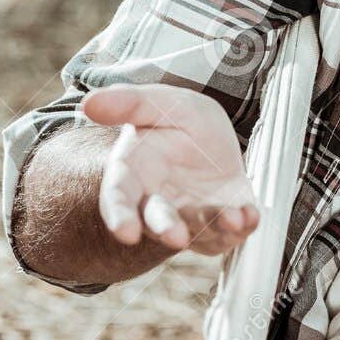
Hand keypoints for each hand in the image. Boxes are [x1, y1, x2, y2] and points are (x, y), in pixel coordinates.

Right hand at [78, 83, 259, 255]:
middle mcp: (158, 202)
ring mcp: (190, 215)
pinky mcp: (220, 220)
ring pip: (198, 228)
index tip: (126, 232)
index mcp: (133, 175)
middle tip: (176, 237)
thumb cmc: (175, 121)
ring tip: (233, 218)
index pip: (119, 199)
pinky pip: (231, 229)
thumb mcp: (158, 103)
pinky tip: (251, 216)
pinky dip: (242, 224)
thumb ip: (128, 103)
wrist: (210, 135)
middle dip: (166, 229)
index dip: (119, 216)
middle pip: (157, 221)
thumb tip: (89, 103)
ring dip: (214, 226)